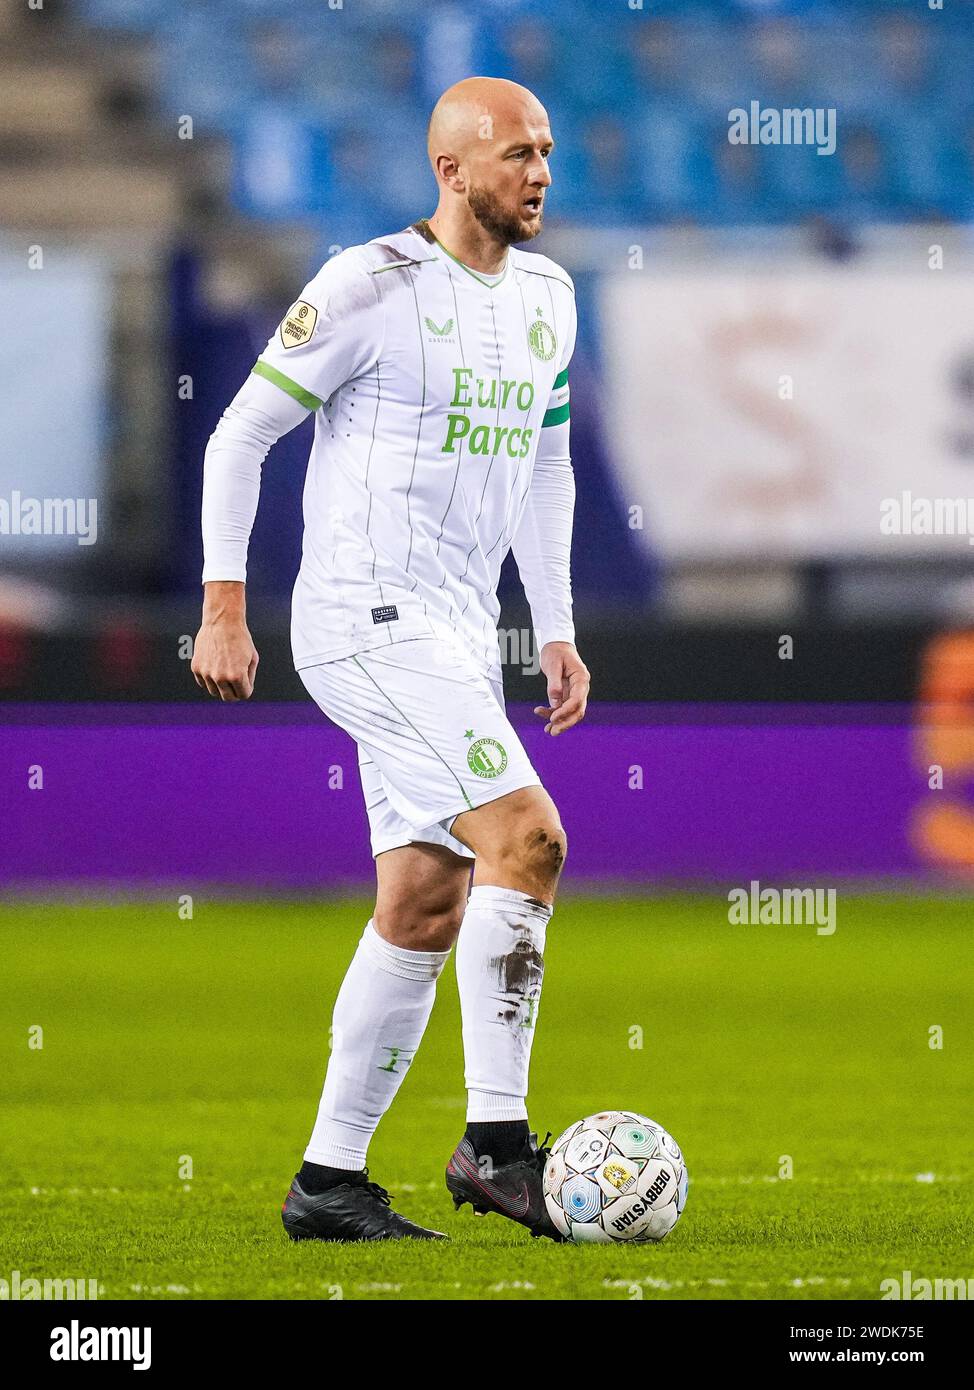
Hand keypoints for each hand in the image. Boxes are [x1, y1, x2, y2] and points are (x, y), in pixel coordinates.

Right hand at [192, 582, 257, 700]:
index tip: (246, 680)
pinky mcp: (196, 668)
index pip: (244, 695)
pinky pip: (203, 683)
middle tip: (236, 681)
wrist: (222, 621)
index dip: (247, 689)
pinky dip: (209, 678)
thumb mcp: (252, 659)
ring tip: (225, 669)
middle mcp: (220, 677)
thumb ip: (249, 678)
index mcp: (237, 676)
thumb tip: (242, 693)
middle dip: (234, 692)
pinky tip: (215, 665)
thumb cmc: (241, 639)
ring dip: (221, 685)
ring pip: (214, 692)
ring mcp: (206, 673)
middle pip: (228, 698)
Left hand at [533, 641, 589, 735]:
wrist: (556, 644)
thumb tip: (555, 703)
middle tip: (553, 732)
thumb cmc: (555, 651)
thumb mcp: (553, 665)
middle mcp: (581, 686)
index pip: (577, 700)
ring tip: (547, 729)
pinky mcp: (567, 692)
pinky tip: (542, 714)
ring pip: (571, 711)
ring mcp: (575, 691)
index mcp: (581, 678)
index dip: (565, 711)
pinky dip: (554, 712)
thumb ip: (554, 684)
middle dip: (566, 723)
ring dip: (560, 721)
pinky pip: (562, 706)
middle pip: (578, 710)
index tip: (553, 717)